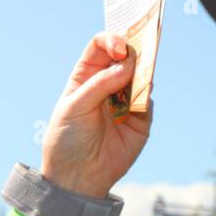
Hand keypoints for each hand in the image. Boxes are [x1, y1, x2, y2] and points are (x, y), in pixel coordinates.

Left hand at [40, 32, 151, 198]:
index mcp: (85, 77)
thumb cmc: (67, 138)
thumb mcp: (74, 107)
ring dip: (144, 71)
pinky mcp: (140, 119)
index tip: (120, 48)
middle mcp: (107, 84)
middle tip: (142, 49)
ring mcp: (125, 100)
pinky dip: (147, 95)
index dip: (112, 41)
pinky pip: (148, 100)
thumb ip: (100, 85)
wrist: (77, 174)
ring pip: (141, 76)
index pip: (100, 47)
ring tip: (142, 73)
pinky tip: (141, 99)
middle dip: (134, 50)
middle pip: (126, 57)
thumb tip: (128, 65)